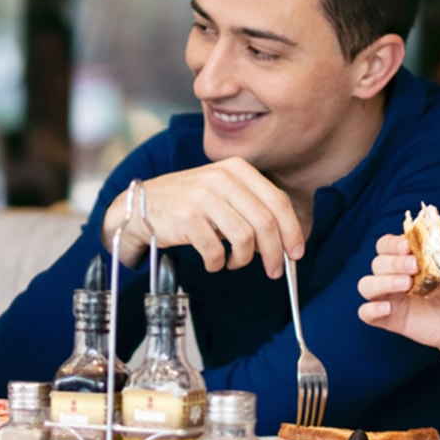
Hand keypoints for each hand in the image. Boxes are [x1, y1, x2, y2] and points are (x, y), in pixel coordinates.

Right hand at [102, 159, 304, 278]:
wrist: (143, 205)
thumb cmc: (190, 203)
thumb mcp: (223, 192)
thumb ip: (252, 208)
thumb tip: (283, 242)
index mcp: (238, 169)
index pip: (278, 201)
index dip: (292, 230)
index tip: (296, 252)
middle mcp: (222, 178)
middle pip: (266, 221)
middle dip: (274, 252)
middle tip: (275, 270)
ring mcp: (204, 196)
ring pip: (244, 238)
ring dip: (243, 259)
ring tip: (234, 262)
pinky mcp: (188, 217)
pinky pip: (216, 250)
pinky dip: (218, 263)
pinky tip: (213, 262)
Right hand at [357, 233, 439, 353]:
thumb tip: (430, 238)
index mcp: (408, 259)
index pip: (386, 245)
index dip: (392, 243)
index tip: (407, 246)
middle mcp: (395, 276)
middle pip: (377, 263)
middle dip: (394, 262)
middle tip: (415, 267)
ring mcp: (392, 298)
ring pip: (367, 285)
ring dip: (382, 282)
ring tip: (406, 285)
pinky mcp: (391, 319)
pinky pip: (366, 313)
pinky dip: (371, 309)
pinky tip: (388, 307)